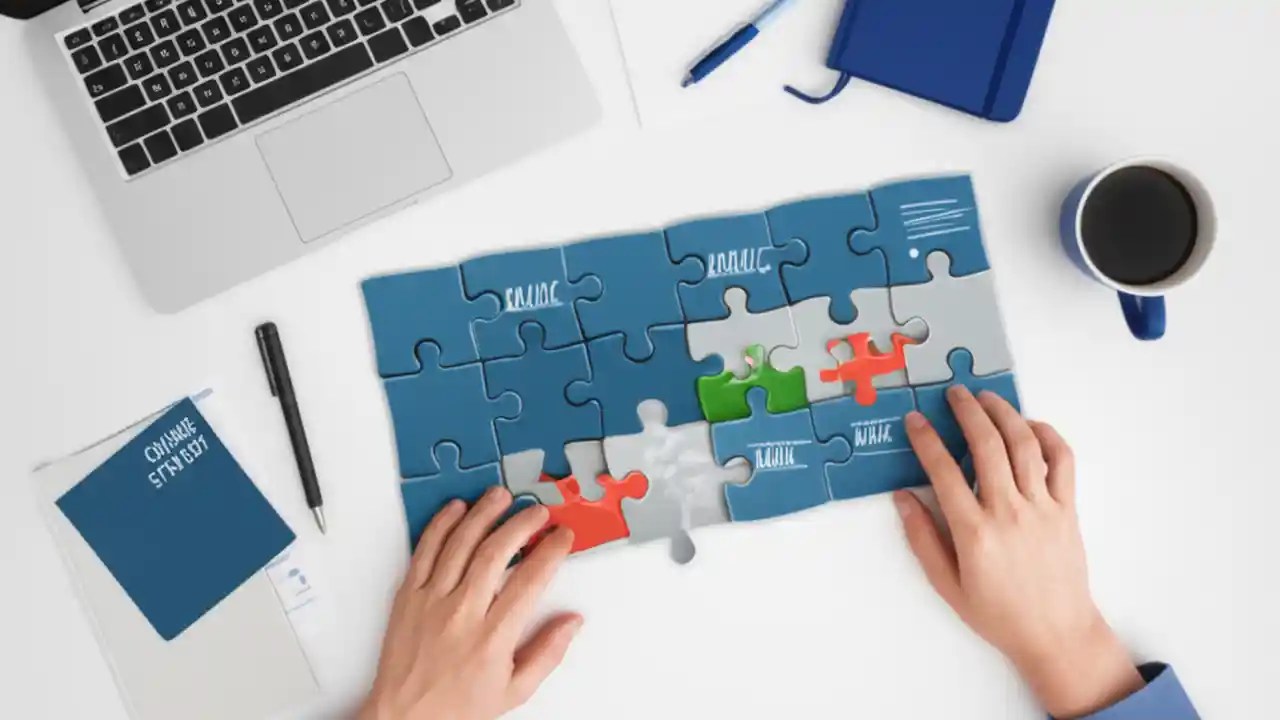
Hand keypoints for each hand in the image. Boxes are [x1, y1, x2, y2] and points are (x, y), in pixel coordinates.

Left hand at [361, 488, 580, 719]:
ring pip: (460, 544)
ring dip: (483, 514)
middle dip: (521, 524)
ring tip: (501, 496)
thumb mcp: (514, 691)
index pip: (530, 582)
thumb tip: (572, 621)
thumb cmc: (458, 706)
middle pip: (495, 553)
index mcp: (492, 638)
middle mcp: (461, 613)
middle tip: (537, 511)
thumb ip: (547, 653)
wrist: (405, 717)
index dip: (550, 553)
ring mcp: (431, 601)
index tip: (563, 537)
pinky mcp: (408, 596)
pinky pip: (424, 551)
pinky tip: (456, 509)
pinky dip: (440, 525)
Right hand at [895, 387, 1143, 718]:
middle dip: (967, 412)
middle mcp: (1009, 512)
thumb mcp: (947, 584)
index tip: (915, 420)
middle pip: (987, 446)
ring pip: (1024, 445)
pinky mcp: (1068, 509)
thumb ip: (923, 538)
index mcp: (974, 532)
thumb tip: (902, 497)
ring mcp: (1043, 508)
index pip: (944, 472)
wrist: (1056, 634)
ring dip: (1003, 414)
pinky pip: (1062, 461)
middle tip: (953, 393)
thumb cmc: (997, 614)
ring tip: (986, 397)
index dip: (926, 440)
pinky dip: (1048, 436)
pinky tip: (1030, 425)